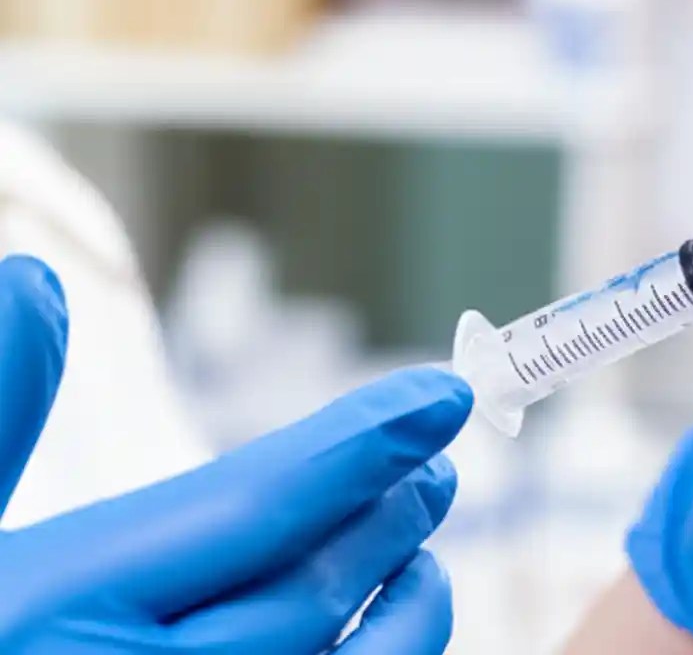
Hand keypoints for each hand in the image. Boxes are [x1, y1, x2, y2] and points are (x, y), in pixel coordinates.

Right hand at [0, 255, 469, 652]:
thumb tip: (37, 283)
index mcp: (52, 615)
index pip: (256, 507)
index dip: (362, 442)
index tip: (441, 393)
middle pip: (313, 588)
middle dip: (388, 507)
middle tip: (434, 453)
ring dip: (408, 599)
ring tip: (423, 539)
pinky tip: (387, 629)